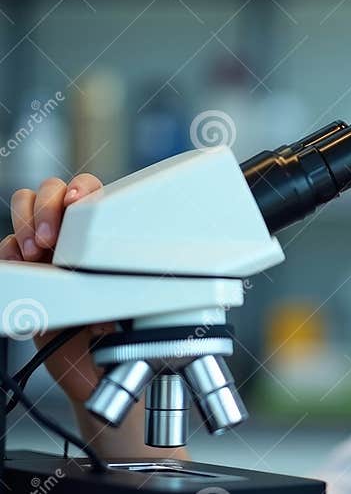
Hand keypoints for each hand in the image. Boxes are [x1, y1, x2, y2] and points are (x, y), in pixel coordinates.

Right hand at [1, 174, 115, 401]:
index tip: (76, 201)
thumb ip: (122, 284)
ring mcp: (46, 250)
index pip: (91, 192)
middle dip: (47, 207)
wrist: (93, 367)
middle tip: (50, 239)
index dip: (82, 190)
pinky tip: (23, 262)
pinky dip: (10, 249)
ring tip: (36, 252)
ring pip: (25, 206)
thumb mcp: (130, 302)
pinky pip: (7, 245)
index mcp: (104, 235)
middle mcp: (74, 236)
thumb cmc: (120, 332)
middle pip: (52, 191)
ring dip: (26, 222)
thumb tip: (114, 277)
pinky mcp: (24, 270)